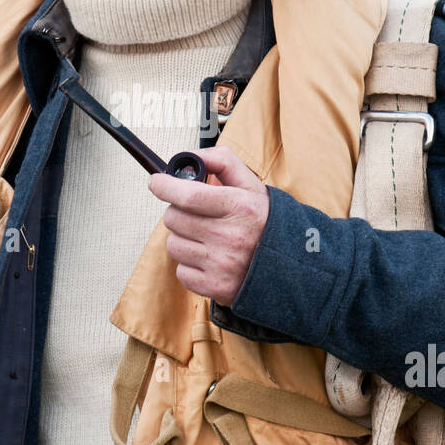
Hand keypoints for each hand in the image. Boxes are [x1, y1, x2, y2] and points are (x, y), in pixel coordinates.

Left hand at [147, 145, 269, 304]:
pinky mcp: (216, 287)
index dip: (165, 186)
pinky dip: (190, 265)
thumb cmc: (264, 223)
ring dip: (183, 239)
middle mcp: (229, 236)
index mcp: (239, 207)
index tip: (156, 182)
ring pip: (173, 245)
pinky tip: (208, 259)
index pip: (188, 195)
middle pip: (174, 218)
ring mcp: (221, 264)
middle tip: (195, 214)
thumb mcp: (252, 186)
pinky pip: (181, 271)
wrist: (288, 266)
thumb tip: (193, 157)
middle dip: (179, 212)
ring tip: (204, 238)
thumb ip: (223, 162)